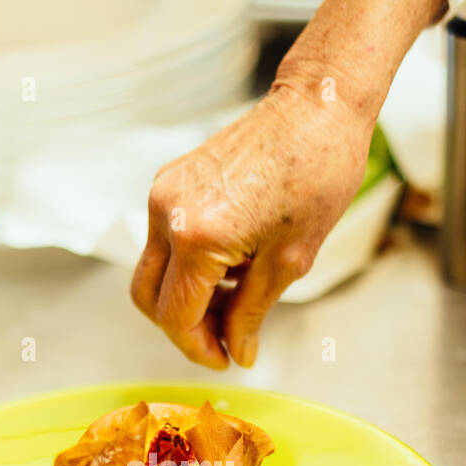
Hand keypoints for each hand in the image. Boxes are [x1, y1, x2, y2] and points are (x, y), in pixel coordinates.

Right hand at [131, 82, 373, 367]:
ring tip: (237, 297)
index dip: (197, 348)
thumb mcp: (289, 261)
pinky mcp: (170, 181)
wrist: (317, 107)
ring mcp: (164, 193)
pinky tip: (232, 264)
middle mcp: (168, 213)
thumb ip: (251, 313)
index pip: (175, 316)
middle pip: (148, 298)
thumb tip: (236, 353)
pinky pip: (165, 240)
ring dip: (187, 296)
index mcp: (198, 237)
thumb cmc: (317, 175)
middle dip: (182, 327)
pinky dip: (189, 265)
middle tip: (225, 339)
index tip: (224, 359)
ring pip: (154, 271)